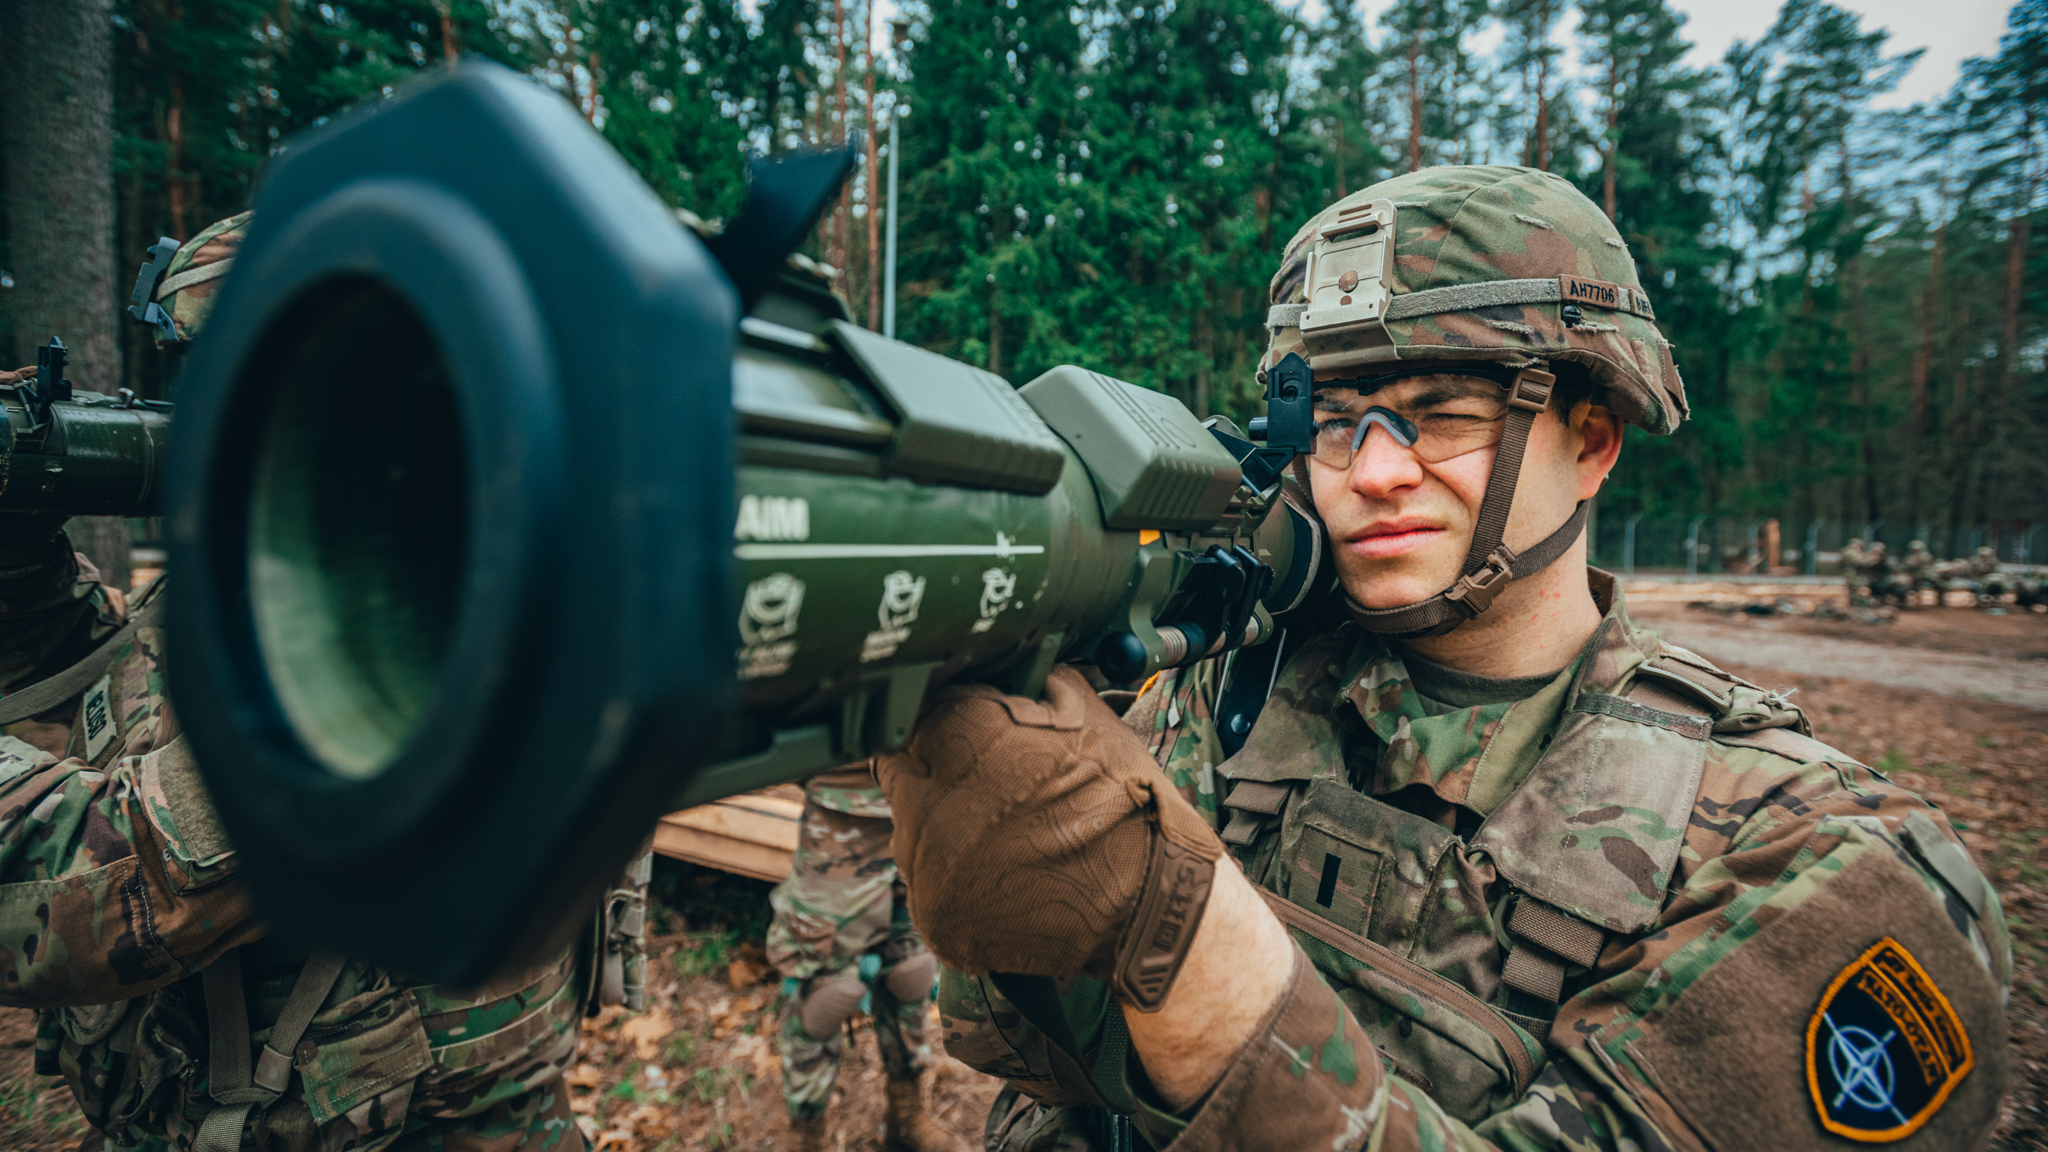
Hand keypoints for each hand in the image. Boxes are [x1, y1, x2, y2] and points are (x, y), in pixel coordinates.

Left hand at [875, 666, 1224, 1009]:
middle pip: (902, 771)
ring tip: (1007, 832)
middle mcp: (926, 801)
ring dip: (944, 825)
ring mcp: (926, 866)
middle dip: (936, 772)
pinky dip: (959, 876)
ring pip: (912, 830)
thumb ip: (1027, 683)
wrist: (1151, 902)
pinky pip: (931, 883)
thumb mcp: (1084, 714)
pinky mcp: (936, 916)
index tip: (964, 732)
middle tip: (987, 784)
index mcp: (958, 735)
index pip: (915, 712)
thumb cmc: (1125, 803)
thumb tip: (1000, 667)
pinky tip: (1007, 872)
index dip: (943, 721)